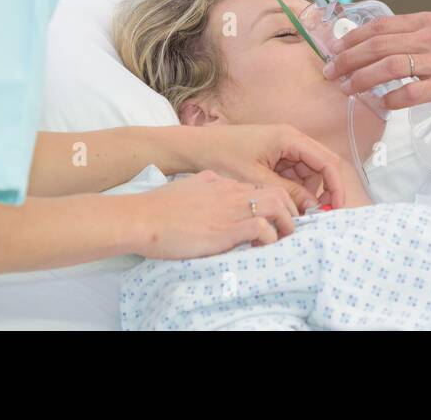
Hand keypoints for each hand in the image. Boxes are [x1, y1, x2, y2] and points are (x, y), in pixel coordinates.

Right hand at [130, 171, 298, 258]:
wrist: (142, 218)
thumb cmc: (158, 207)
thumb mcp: (187, 186)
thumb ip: (205, 185)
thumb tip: (214, 185)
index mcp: (221, 182)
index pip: (259, 187)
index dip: (272, 202)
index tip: (274, 217)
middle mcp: (231, 191)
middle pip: (275, 192)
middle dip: (288, 210)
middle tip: (288, 228)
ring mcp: (231, 208)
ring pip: (276, 206)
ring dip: (285, 224)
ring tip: (282, 239)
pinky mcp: (227, 228)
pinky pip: (262, 228)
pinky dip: (269, 237)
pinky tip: (262, 247)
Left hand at [190, 124, 346, 211]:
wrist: (197, 148)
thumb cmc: (223, 158)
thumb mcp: (257, 180)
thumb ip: (288, 193)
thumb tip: (313, 207)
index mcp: (290, 138)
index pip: (327, 161)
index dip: (336, 186)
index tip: (337, 208)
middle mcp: (291, 139)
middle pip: (321, 166)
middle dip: (324, 191)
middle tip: (319, 216)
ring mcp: (284, 147)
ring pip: (308, 173)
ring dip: (307, 193)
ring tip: (298, 214)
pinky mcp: (275, 155)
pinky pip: (294, 174)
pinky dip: (294, 190)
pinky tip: (286, 205)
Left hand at [320, 12, 430, 114]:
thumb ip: (421, 36)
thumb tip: (389, 46)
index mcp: (429, 21)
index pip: (380, 25)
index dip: (352, 38)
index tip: (336, 49)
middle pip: (377, 45)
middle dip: (347, 59)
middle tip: (331, 71)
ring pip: (387, 66)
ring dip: (361, 79)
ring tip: (347, 88)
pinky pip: (410, 93)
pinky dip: (391, 100)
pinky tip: (382, 105)